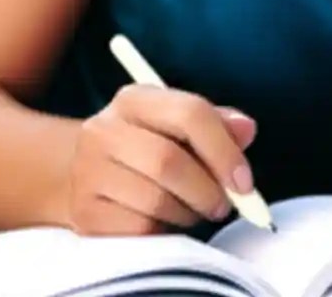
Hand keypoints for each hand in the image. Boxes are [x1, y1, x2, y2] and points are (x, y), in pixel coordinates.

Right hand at [64, 84, 257, 235]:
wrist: (89, 175)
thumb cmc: (150, 148)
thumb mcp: (181, 128)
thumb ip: (218, 126)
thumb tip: (246, 129)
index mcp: (134, 100)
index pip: (189, 113)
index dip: (224, 150)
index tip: (244, 182)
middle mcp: (103, 130)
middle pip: (169, 161)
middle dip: (207, 190)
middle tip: (224, 205)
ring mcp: (88, 172)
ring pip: (156, 200)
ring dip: (187, 213)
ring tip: (190, 210)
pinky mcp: (85, 213)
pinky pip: (140, 229)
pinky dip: (164, 232)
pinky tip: (164, 223)